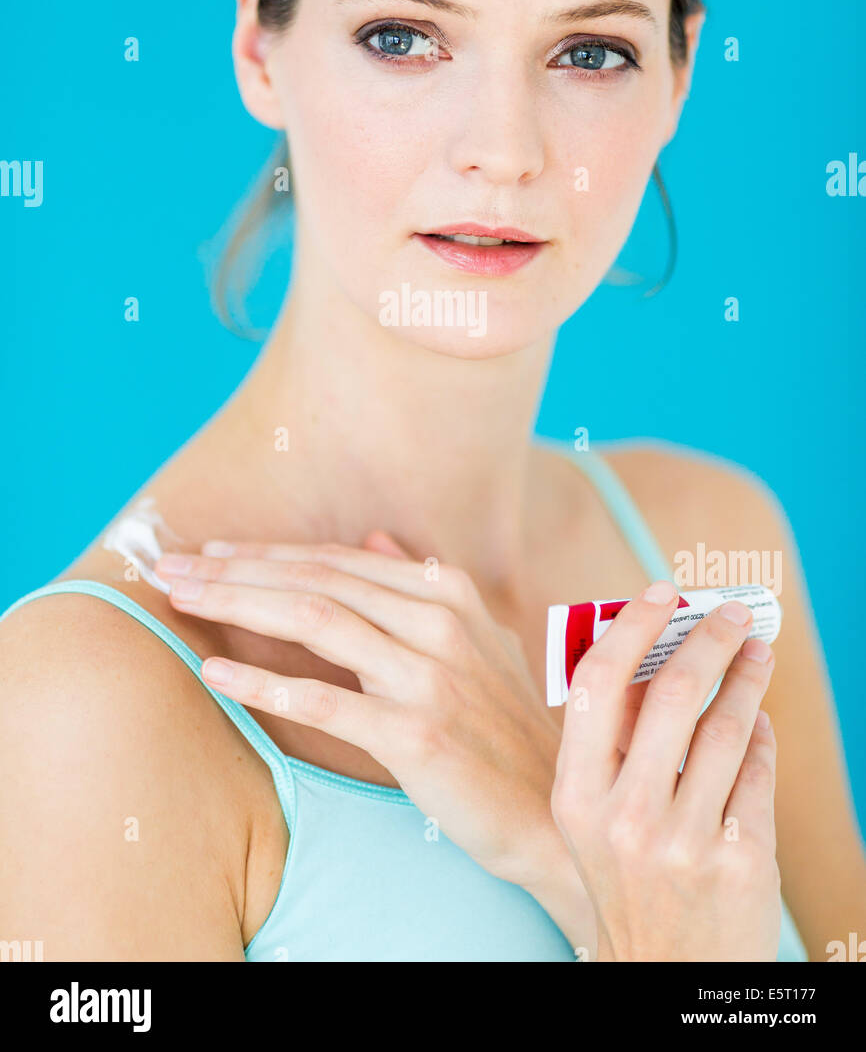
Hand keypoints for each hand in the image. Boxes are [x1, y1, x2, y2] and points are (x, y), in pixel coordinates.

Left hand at [155, 533, 592, 942]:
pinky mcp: (415, 734)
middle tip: (168, 565)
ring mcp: (429, 676)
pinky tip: (214, 673)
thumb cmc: (505, 728)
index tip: (206, 552)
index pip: (337, 560)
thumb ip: (421, 588)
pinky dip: (262, 684)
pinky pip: (323, 701)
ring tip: (179, 598)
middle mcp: (440, 622)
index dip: (265, 552)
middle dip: (234, 569)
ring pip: (313, 622)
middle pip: (316, 581)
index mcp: (449, 593)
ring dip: (236, 604)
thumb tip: (376, 538)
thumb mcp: (477, 641)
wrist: (553, 811)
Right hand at [551, 580, 781, 961]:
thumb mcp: (591, 815)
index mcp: (576, 795)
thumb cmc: (625, 876)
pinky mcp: (738, 860)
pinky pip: (758, 774)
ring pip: (727, 728)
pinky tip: (758, 721)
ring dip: (747, 677)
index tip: (662, 591)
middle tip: (731, 613)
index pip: (597, 686)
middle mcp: (625, 816)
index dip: (631, 627)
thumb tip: (647, 650)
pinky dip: (762, 737)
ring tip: (757, 652)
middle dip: (708, 639)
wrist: (664, 969)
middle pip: (673, 694)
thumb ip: (610, 741)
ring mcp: (684, 841)